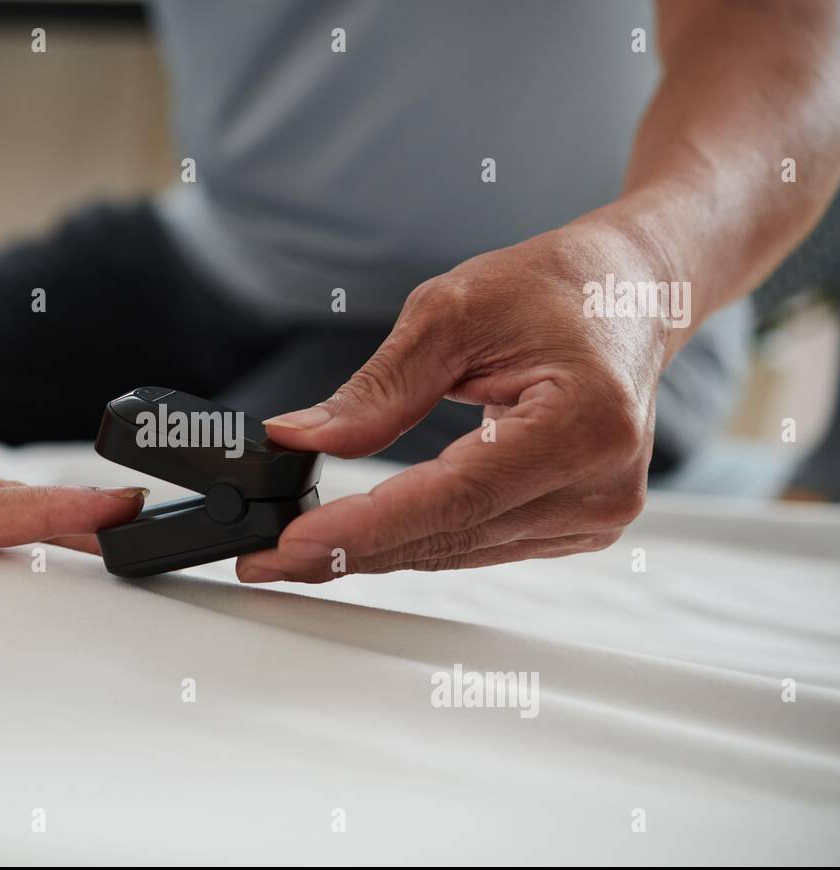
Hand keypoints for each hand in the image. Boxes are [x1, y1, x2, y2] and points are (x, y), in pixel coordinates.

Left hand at [236, 221, 668, 581]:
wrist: (630, 295)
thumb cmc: (554, 288)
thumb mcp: (452, 313)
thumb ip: (377, 390)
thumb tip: (299, 440)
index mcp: (584, 424)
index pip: (454, 497)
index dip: (365, 528)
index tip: (290, 546)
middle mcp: (600, 485)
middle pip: (449, 536)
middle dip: (347, 550)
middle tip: (264, 557)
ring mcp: (594, 514)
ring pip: (455, 550)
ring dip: (373, 552)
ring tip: (294, 550)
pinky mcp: (577, 525)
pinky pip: (476, 544)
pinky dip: (415, 540)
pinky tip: (360, 537)